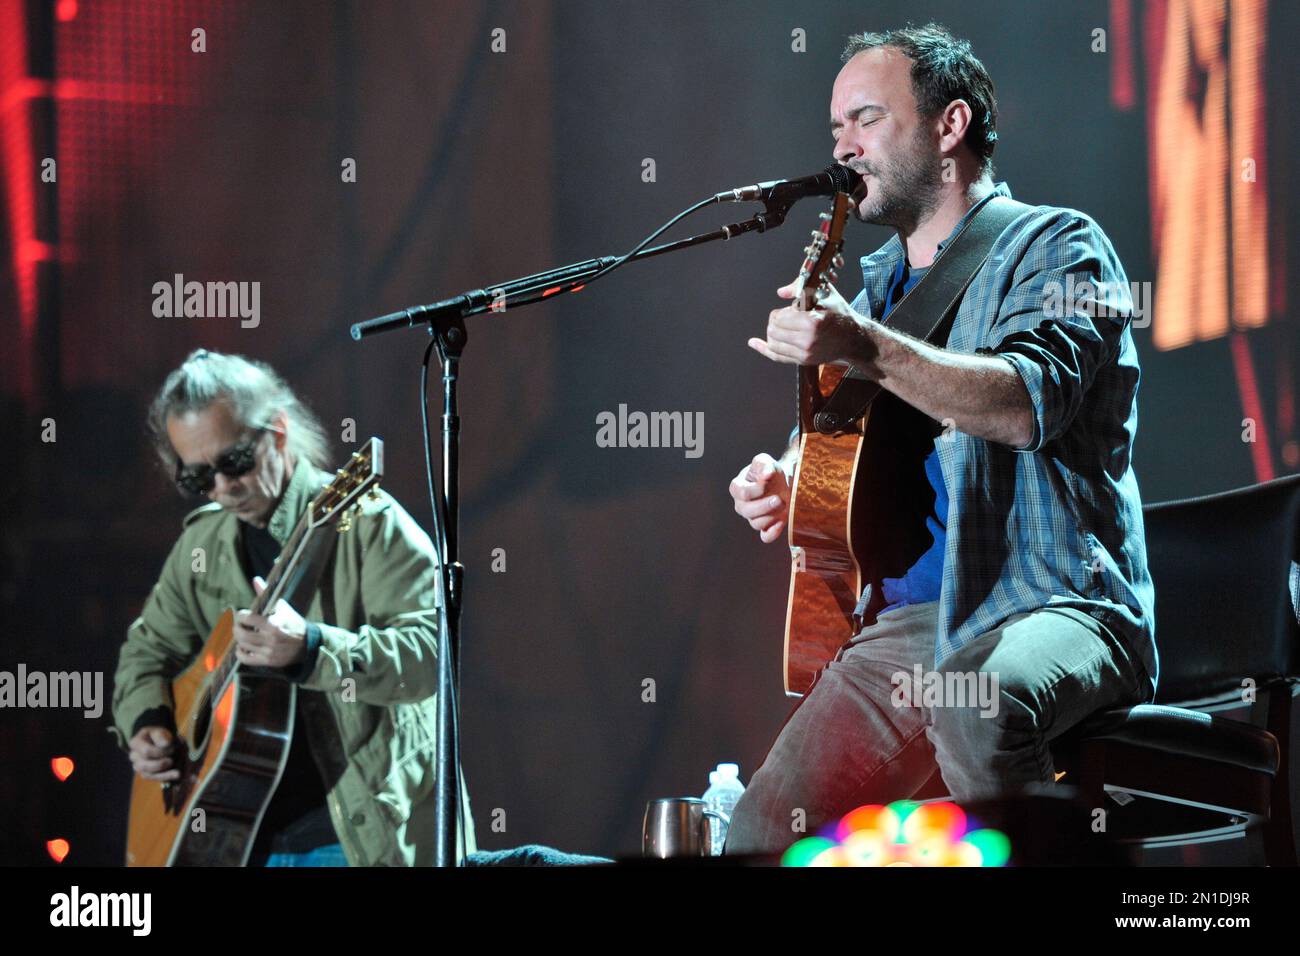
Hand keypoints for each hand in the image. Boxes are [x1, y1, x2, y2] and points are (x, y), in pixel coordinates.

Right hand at [129, 726, 179, 781]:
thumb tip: (165, 744)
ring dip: (164, 775)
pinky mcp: (145, 773)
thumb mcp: (159, 731)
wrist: (158, 741)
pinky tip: (175, 776)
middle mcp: (134, 756)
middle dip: (160, 764)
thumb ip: (161, 736)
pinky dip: (165, 778)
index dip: (160, 752)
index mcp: (136, 743)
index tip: (172, 748)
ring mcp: (138, 766)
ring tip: (178, 773)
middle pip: (144, 765)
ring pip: (148, 774)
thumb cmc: (158, 735)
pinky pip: (153, 778)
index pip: (146, 751)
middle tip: (172, 761)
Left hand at [234, 576, 307, 668]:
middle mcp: (271, 638)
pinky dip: (240, 653)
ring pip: (242, 645)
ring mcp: (269, 651)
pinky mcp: (268, 661)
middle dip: (236, 627)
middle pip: (241, 633)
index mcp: (274, 623)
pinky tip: (243, 647)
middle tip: (238, 625)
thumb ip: (266, 594)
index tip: (242, 614)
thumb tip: (255, 580)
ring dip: (238, 639)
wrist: (308, 643)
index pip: (247, 618)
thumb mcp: (282, 606)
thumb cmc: (292, 621)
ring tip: (242, 634)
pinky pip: (246, 659)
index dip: (240, 615)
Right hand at [729, 453, 791, 543]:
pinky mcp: (766, 527)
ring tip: (784, 504)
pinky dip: (773, 532)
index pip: (742, 493)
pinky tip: (781, 523)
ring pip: (757, 524)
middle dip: (765, 506)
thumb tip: (766, 475)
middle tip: (779, 499)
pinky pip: (766, 536)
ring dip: (772, 515)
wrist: (785, 481)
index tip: (768, 481)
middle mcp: (741, 505)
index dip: (756, 489)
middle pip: (747, 511)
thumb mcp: (766, 462)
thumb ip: (764, 465)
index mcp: (737, 488)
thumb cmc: (771, 470)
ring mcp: (753, 518)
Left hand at [748, 279, 866, 365]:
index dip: (781, 312)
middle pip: (773, 330)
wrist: (854, 338)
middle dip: (775, 321)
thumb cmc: (839, 314)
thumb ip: (801, 287)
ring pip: (772, 343)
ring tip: (783, 326)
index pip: (779, 318)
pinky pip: (777, 356)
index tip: (790, 310)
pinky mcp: (804, 361)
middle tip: (786, 317)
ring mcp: (805, 354)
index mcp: (812, 322)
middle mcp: (807, 341)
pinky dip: (763, 348)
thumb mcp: (825, 294)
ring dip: (773, 332)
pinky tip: (754, 343)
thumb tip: (781, 292)